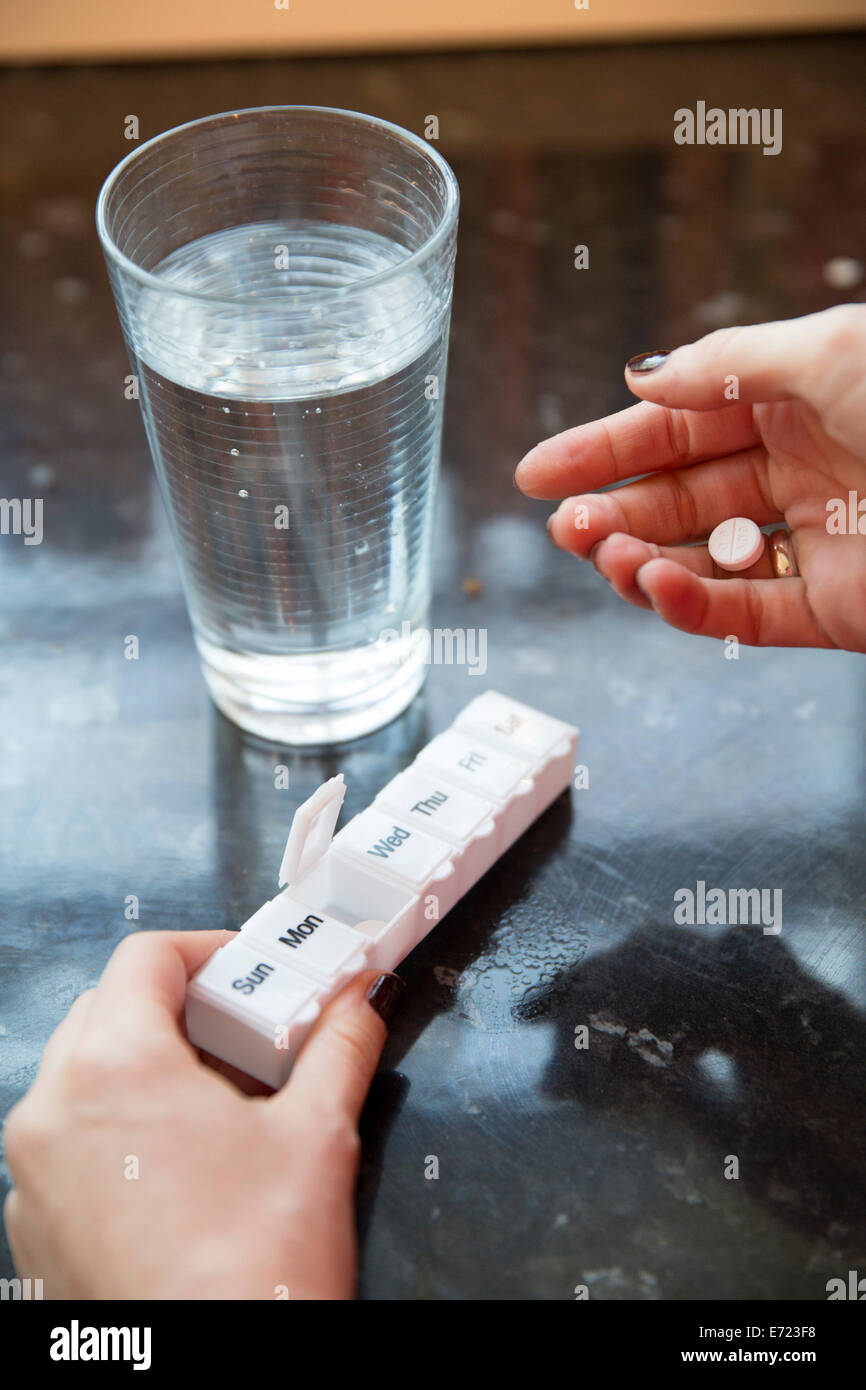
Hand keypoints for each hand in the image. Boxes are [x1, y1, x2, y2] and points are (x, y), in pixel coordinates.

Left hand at [3, 930, 402, 1298]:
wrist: (216, 1377)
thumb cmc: (254, 1270)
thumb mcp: (318, 1134)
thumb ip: (340, 1045)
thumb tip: (361, 999)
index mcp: (113, 1065)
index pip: (146, 957)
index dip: (209, 950)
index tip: (251, 968)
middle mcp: (51, 1111)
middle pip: (109, 1011)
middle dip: (182, 1010)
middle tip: (249, 1032)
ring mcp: (31, 1175)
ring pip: (83, 1079)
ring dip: (148, 1069)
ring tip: (222, 1104)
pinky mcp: (34, 1230)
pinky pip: (68, 1145)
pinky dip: (117, 1131)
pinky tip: (184, 1168)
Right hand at [515, 304, 865, 649]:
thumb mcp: (831, 352)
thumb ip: (730, 363)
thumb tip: (644, 380)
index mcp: (795, 404)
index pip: (677, 432)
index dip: (604, 451)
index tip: (540, 473)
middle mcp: (799, 472)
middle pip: (679, 500)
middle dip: (612, 516)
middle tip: (564, 528)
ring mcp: (814, 543)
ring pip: (704, 563)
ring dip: (643, 563)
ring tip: (607, 557)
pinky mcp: (833, 609)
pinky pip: (747, 614)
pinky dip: (693, 607)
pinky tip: (658, 585)